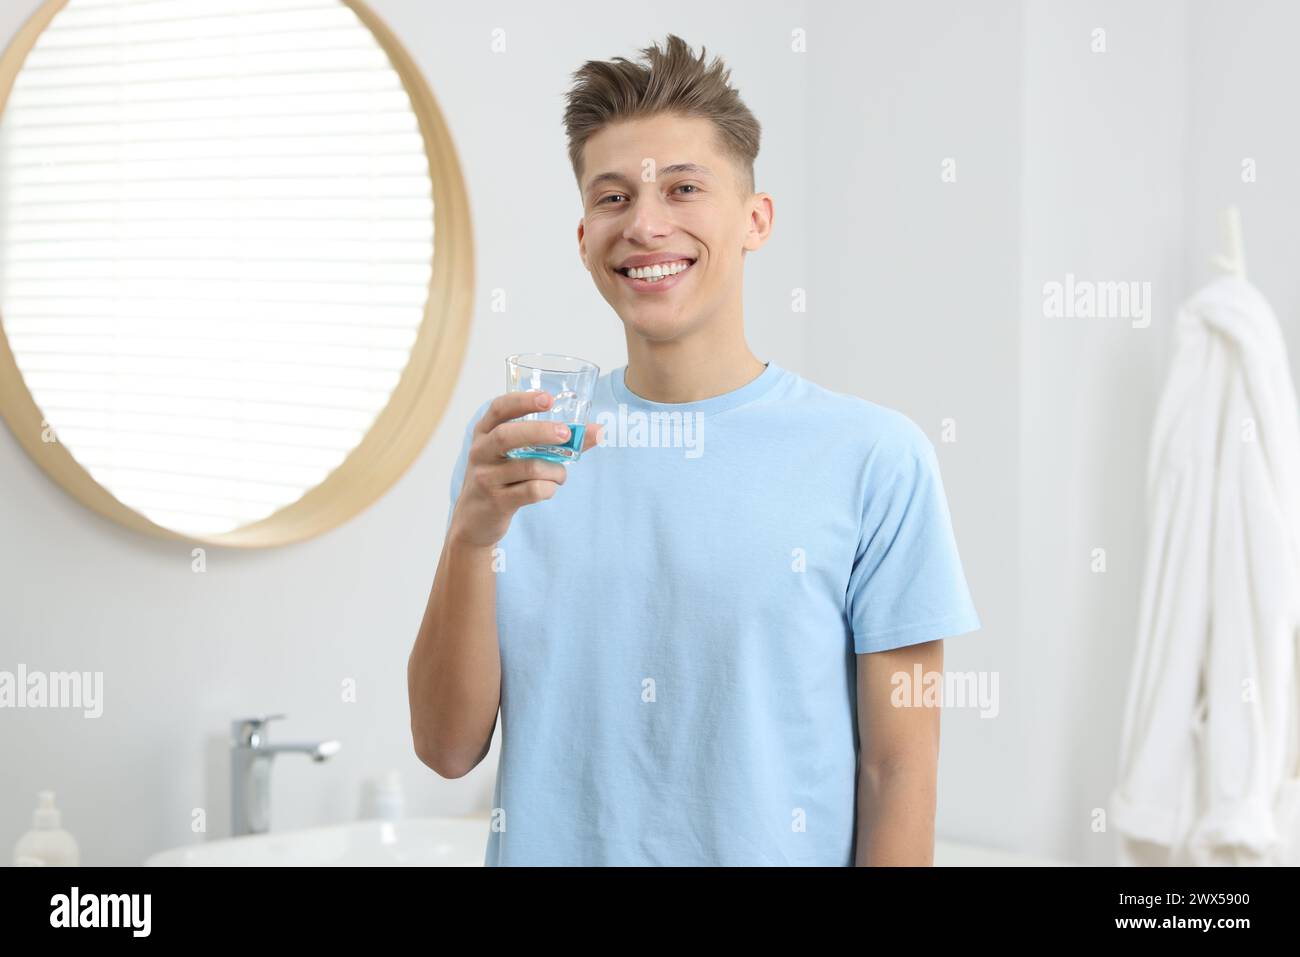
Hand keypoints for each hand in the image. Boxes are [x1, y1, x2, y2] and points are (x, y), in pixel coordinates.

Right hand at [447, 390, 601, 548]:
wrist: (475, 520)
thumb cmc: (503, 478)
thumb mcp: (516, 454)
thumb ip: (554, 440)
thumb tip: (598, 430)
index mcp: (485, 432)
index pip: (499, 408)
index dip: (523, 401)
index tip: (548, 399)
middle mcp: (481, 452)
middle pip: (507, 436)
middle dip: (540, 432)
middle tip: (566, 433)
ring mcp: (486, 478)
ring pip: (529, 467)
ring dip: (555, 470)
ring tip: (560, 475)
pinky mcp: (497, 501)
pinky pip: (532, 491)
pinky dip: (549, 488)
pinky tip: (549, 488)